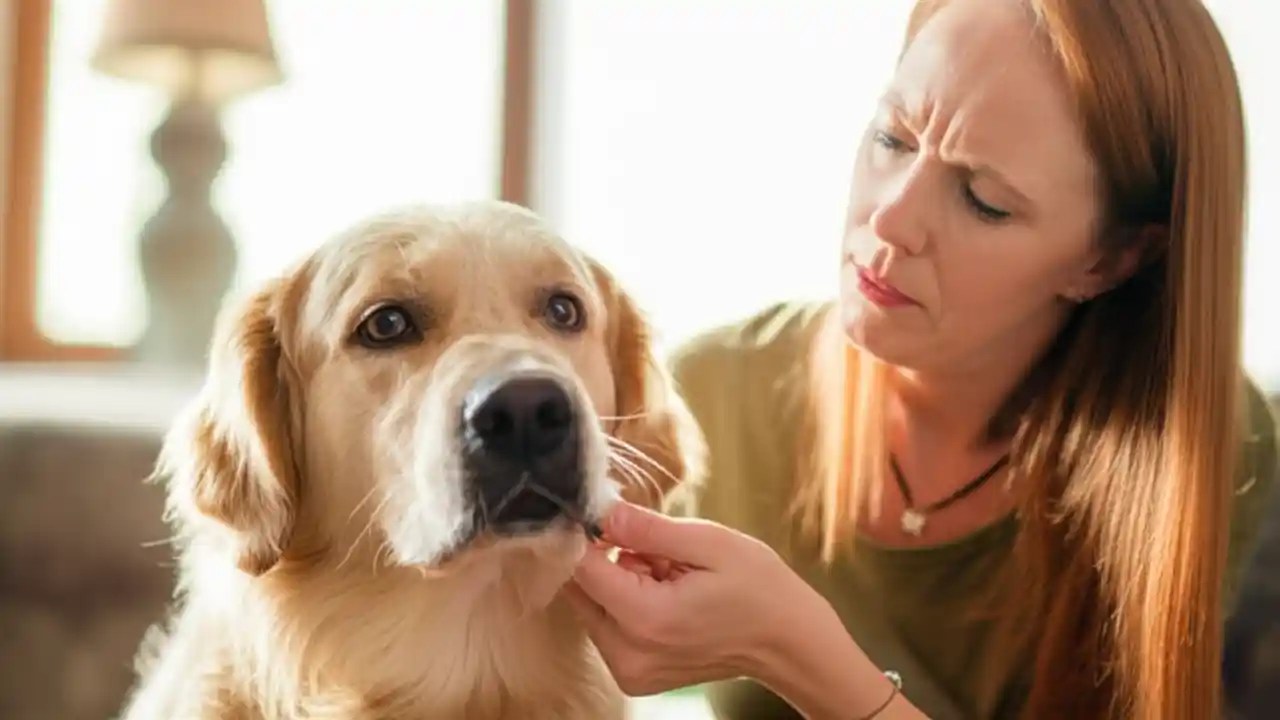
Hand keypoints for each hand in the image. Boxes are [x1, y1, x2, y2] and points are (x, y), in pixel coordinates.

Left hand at [562, 500, 818, 695]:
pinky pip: (608, 627)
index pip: (581, 569)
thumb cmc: (758, 588)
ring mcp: (630, 671)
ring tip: (670, 575)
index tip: (611, 515)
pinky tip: (667, 596)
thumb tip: (602, 512)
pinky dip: (628, 604)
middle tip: (659, 552)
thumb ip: (649, 529)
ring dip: (620, 582)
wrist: (788, 643)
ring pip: (593, 606)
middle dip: (610, 560)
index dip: (588, 535)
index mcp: (646, 619)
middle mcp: (629, 654)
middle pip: (582, 590)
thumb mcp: (710, 542)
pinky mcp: (634, 676)